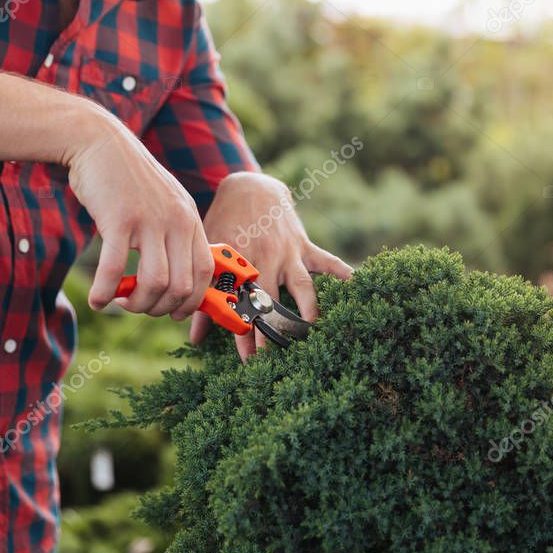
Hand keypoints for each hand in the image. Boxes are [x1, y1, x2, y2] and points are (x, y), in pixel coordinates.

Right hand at [65, 105, 213, 316]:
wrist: (99, 141)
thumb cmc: (128, 180)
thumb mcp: (164, 203)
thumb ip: (173, 236)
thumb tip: (172, 281)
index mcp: (189, 219)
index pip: (204, 272)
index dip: (190, 301)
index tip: (171, 311)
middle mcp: (176, 220)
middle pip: (181, 286)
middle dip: (160, 308)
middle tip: (138, 305)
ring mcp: (149, 219)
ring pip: (154, 283)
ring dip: (136, 304)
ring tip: (120, 300)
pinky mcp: (119, 218)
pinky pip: (115, 269)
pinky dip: (105, 292)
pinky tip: (97, 300)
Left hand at [188, 171, 353, 363]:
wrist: (248, 189)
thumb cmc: (225, 225)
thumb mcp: (212, 257)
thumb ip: (206, 299)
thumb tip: (194, 338)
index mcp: (238, 267)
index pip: (240, 309)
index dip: (244, 337)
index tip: (248, 363)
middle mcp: (264, 262)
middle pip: (271, 304)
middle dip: (274, 333)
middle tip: (277, 359)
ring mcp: (287, 253)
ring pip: (302, 287)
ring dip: (308, 311)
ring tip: (313, 334)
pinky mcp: (304, 244)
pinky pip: (328, 260)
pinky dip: (343, 273)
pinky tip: (357, 288)